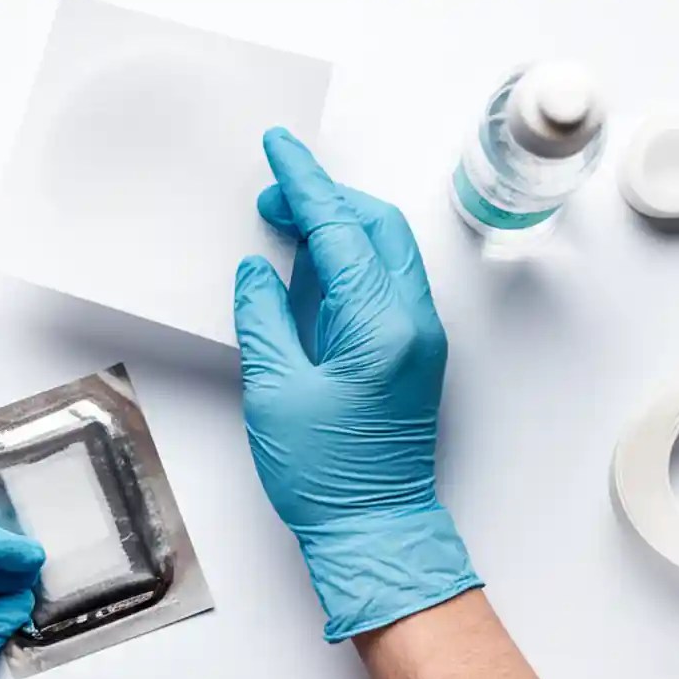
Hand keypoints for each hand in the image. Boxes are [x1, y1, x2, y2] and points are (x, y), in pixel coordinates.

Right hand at [233, 127, 480, 642]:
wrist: (374, 531)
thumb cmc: (326, 475)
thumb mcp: (276, 389)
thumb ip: (265, 318)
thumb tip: (259, 271)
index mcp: (381, 326)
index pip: (342, 231)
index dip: (306, 185)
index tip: (281, 148)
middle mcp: (413, 322)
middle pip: (376, 228)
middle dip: (326, 199)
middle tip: (273, 196)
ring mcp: (419, 337)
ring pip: (383, 252)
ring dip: (338, 229)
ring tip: (284, 225)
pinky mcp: (411, 352)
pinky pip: (383, 283)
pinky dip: (348, 261)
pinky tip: (311, 267)